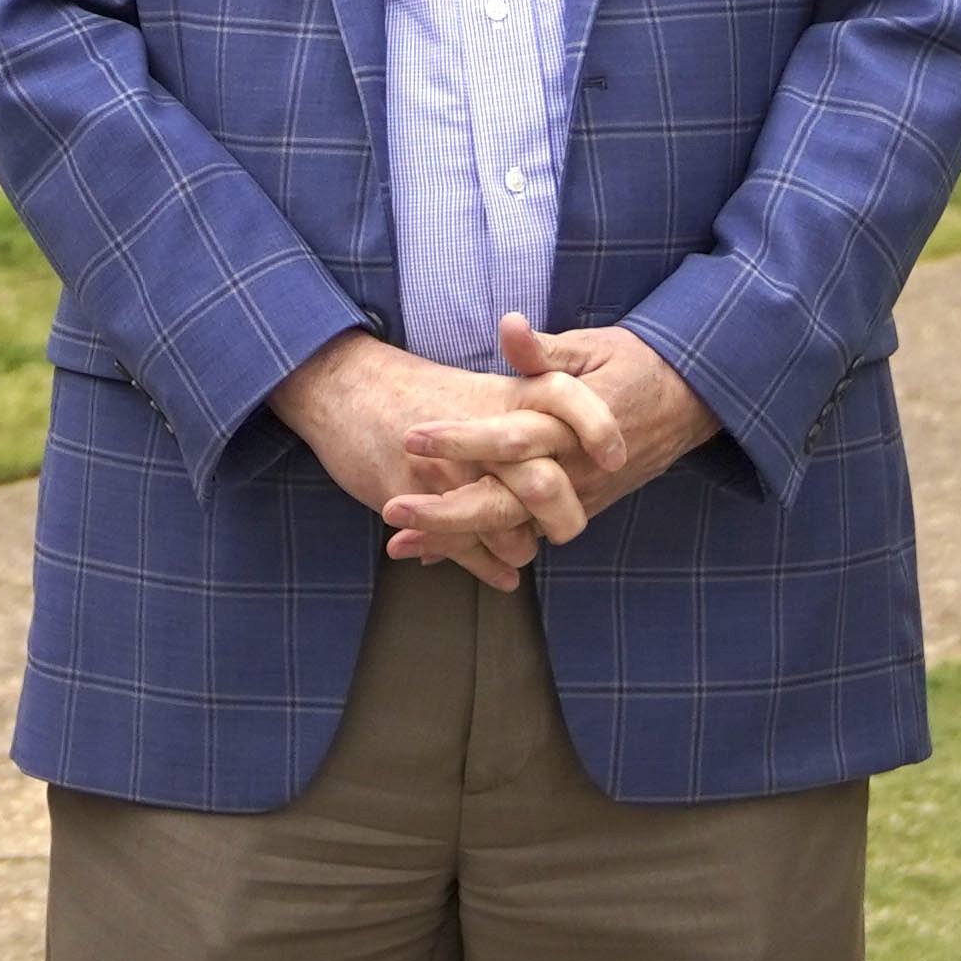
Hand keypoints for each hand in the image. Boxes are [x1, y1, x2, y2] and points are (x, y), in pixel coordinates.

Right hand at [269, 332, 610, 589]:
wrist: (344, 384)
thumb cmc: (415, 391)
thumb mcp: (478, 385)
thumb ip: (526, 404)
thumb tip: (573, 444)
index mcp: (499, 395)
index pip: (565, 398)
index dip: (596, 426)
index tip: (616, 459)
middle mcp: (477, 431)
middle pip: (544, 480)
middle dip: (564, 516)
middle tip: (569, 526)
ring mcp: (443, 468)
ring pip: (505, 524)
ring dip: (521, 547)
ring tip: (524, 550)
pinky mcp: (409, 496)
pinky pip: (461, 546)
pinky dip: (489, 567)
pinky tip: (503, 575)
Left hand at [382, 315, 722, 573]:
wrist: (689, 402)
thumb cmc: (635, 366)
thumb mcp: (594, 347)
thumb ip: (544, 351)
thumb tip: (508, 325)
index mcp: (572, 427)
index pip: (511, 439)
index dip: (461, 440)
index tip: (412, 436)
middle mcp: (573, 472)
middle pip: (505, 504)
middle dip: (447, 512)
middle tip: (394, 509)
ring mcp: (575, 498)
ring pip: (511, 531)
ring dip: (457, 540)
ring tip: (402, 543)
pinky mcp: (575, 509)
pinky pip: (523, 535)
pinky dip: (481, 547)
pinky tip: (436, 551)